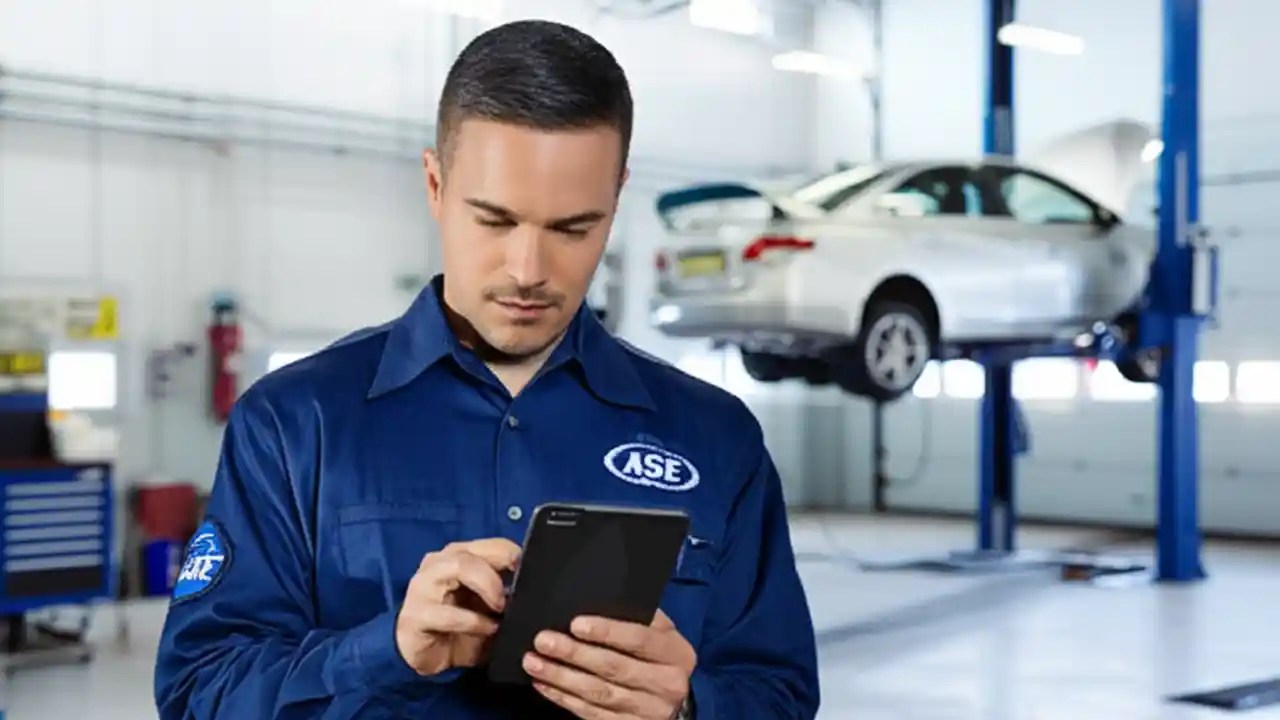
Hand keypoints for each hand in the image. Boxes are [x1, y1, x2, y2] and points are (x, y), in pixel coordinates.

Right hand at [395, 538, 520, 676]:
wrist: (423, 655)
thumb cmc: (459, 627)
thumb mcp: (487, 608)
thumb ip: (505, 594)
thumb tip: (538, 591)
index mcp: (459, 556)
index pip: (491, 544)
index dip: (514, 556)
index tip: (533, 574)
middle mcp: (439, 563)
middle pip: (473, 551)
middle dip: (498, 570)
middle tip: (513, 596)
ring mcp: (423, 586)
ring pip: (458, 567)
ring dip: (487, 587)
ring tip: (501, 609)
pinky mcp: (415, 615)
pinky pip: (447, 613)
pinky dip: (473, 622)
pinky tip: (487, 629)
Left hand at [523, 609, 695, 719]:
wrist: (674, 700)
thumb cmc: (659, 655)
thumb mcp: (660, 633)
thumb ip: (638, 618)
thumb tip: (593, 601)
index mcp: (676, 653)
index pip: (639, 639)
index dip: (606, 631)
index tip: (575, 623)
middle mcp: (667, 684)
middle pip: (614, 667)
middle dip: (574, 653)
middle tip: (543, 640)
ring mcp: (648, 711)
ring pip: (599, 693)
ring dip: (561, 677)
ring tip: (534, 662)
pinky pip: (591, 714)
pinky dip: (564, 699)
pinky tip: (544, 685)